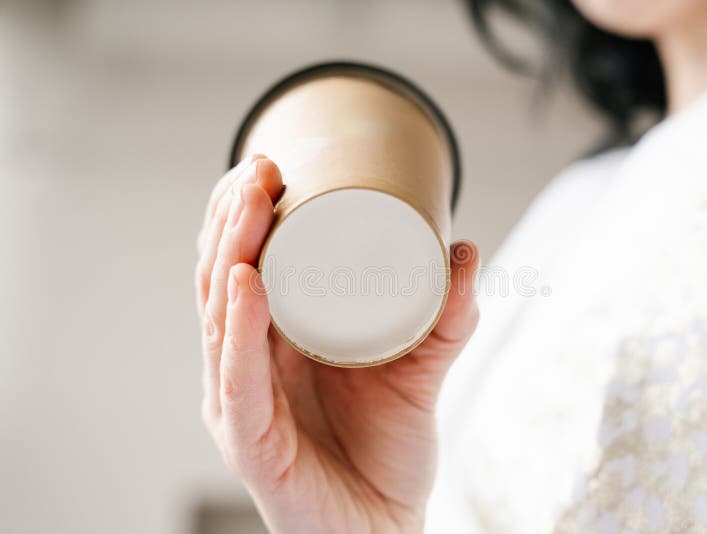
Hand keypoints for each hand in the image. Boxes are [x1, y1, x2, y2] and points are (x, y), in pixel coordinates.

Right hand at [195, 154, 479, 533]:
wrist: (384, 529)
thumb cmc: (386, 451)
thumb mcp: (420, 369)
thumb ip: (447, 315)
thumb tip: (467, 247)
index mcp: (268, 343)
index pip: (236, 266)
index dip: (242, 213)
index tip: (271, 162)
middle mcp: (242, 366)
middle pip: (219, 279)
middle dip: (234, 216)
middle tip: (263, 166)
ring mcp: (239, 403)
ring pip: (219, 316)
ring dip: (232, 251)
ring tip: (254, 199)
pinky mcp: (250, 442)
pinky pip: (239, 380)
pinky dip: (240, 329)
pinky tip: (247, 282)